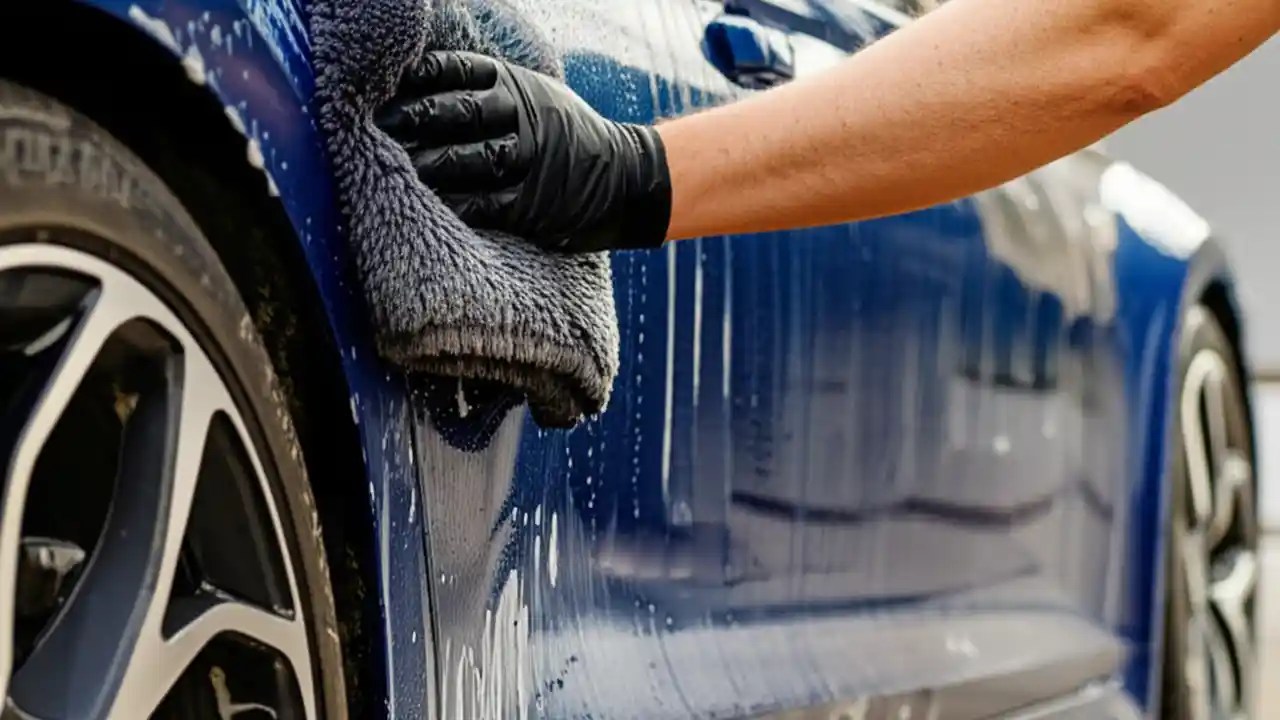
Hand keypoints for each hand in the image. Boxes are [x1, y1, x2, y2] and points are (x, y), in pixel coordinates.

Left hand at [377, 51, 671, 252]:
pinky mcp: (531, 204)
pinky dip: (449, 205)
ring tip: (386, 167)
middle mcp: (522, 118)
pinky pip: (482, 204)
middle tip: (375, 129)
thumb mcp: (538, 94)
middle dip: (411, 120)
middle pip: (454, 113)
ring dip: (421, 165)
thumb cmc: (567, 136)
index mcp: (517, 86)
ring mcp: (528, 161)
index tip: (382, 86)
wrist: (625, 179)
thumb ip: (490, 89)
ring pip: (463, 159)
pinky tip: (421, 205)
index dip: (416, 77)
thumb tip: (423, 83)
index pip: (456, 72)